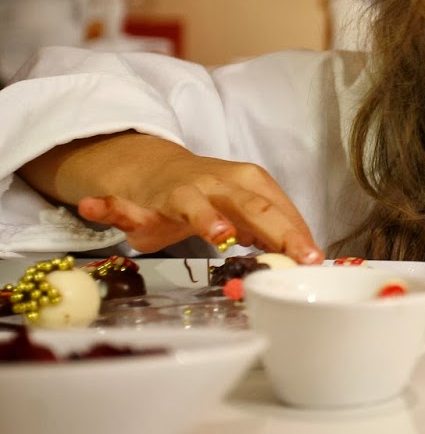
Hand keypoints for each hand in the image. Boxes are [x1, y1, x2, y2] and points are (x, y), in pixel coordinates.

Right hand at [20, 132, 321, 261]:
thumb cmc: (210, 200)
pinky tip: (98, 207)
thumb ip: (270, 233)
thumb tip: (307, 260)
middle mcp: (222, 184)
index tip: (316, 262)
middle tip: (300, 257)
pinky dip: (112, 207)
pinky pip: (126, 206)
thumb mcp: (244, 213)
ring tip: (220, 235)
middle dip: (280, 232)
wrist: (155, 170)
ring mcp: (183, 191)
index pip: (283, 212)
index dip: (300, 237)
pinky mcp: (145, 202)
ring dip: (206, 218)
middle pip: (256, 208)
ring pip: (194, 204)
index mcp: (252, 186)